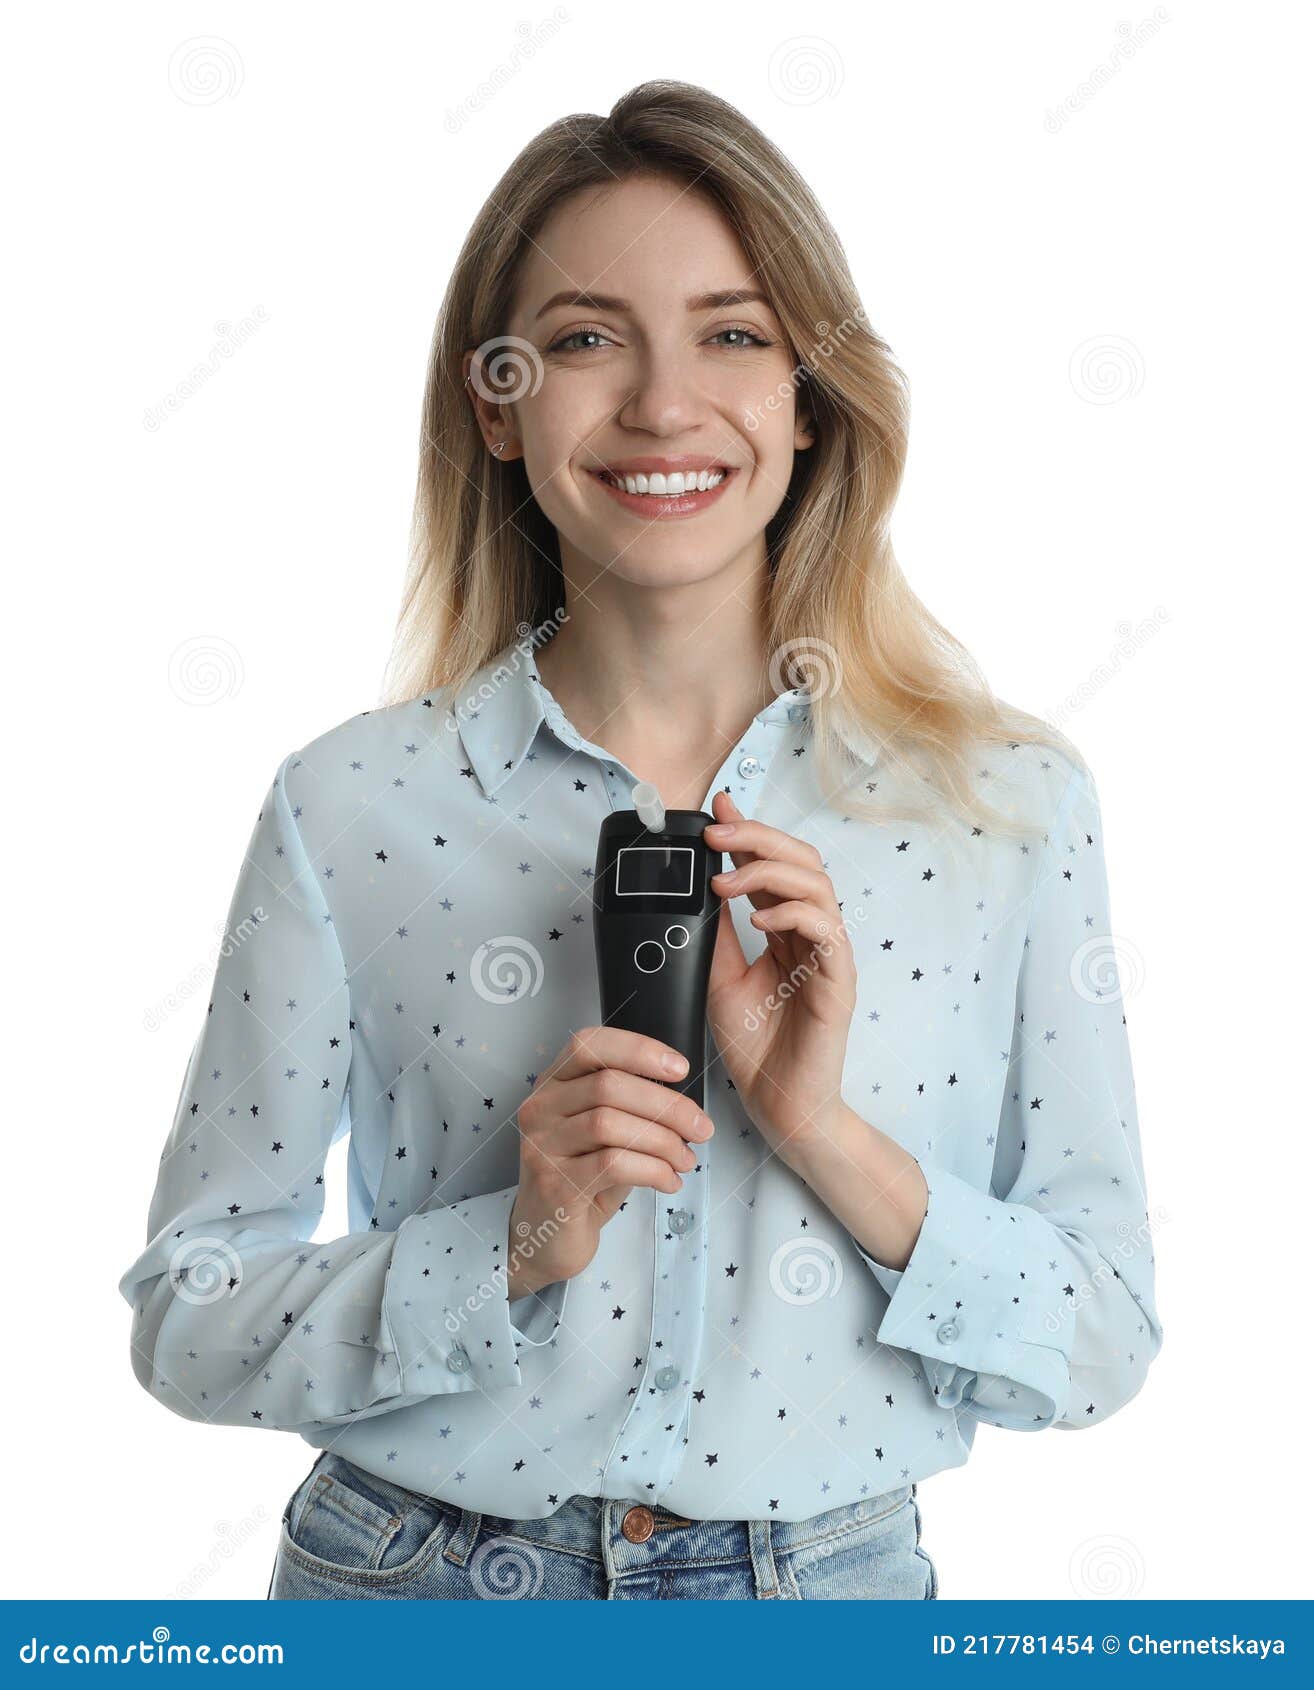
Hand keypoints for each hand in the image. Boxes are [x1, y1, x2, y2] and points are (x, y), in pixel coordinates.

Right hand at [506, 1026, 714, 1299]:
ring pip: (610, 1124)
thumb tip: (684, 1100)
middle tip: (701, 1128)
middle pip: (608, 1085)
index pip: (589, 1044)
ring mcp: (543, 1147)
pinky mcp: (555, 1184)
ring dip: (663, 1141)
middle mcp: (540, 1108)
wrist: (548, 1236)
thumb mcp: (604, 1130)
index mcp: (553, 1083)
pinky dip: (653, 1170)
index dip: (638, 1049)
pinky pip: (612, 1164)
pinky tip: (669, 1181)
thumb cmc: (585, 1175)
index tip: (680, 1069)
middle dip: (667, 1105)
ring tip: (686, 1160)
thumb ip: (629, 1104)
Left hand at [703, 791, 856, 1164]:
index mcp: (786, 929)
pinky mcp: (839, 982)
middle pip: (802, 861)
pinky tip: (761, 918)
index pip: (774, 865)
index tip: (717, 808)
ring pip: (817, 885)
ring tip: (728, 879)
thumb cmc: (755, 1045)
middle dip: (758, 837)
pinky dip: (794, 914)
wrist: (777, 1103)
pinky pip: (826, 932)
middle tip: (718, 832)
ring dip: (769, 872)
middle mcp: (812, 935)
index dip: (749, 831)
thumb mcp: (718, 975)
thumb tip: (697, 881)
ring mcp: (830, 955)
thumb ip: (714, 930)